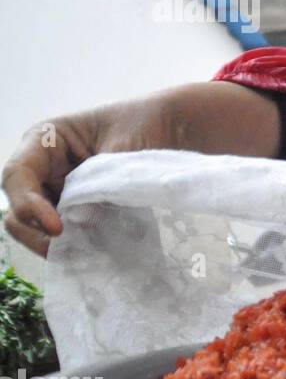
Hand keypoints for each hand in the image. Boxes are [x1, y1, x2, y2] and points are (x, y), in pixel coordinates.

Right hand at [2, 98, 175, 257]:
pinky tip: (100, 253)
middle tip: (69, 249)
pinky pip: (71, 236)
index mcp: (45, 141)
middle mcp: (46, 170)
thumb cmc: (145, 125)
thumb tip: (82, 218)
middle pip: (19, 210)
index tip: (57, 228)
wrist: (175, 130)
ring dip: (60, 245)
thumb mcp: (120, 148)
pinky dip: (80, 247)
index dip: (27, 205)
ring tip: (89, 253)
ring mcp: (62, 194)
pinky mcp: (84, 213)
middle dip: (37, 234)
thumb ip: (98, 180)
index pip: (17, 175)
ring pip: (41, 230)